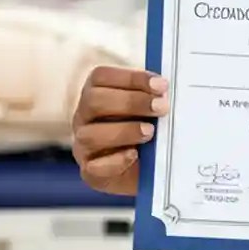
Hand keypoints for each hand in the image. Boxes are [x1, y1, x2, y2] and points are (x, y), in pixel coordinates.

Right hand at [71, 65, 168, 195]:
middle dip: (131, 102)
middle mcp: (83, 117)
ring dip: (125, 131)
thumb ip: (152, 98)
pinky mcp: (90, 172)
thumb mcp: (148, 111)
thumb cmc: (145, 131)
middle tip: (161, 107)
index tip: (161, 85)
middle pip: (94, 101)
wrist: (145, 171)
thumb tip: (165, 91)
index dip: (131, 78)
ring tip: (150, 132)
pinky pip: (95, 167)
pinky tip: (135, 155)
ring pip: (90, 134)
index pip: (101, 77)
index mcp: (95, 93)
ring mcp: (83, 145)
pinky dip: (117, 160)